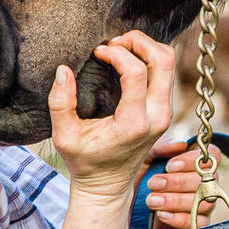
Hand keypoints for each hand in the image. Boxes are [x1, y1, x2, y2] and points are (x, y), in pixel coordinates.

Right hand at [48, 30, 174, 200]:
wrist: (107, 186)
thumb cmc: (84, 162)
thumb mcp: (64, 137)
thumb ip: (60, 103)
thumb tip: (63, 70)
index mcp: (133, 123)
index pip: (137, 72)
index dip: (117, 53)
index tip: (98, 52)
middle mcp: (157, 116)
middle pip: (164, 60)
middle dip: (139, 41)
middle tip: (114, 41)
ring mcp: (165, 113)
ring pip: (169, 62)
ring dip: (145, 47)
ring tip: (119, 48)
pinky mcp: (165, 109)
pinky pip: (166, 73)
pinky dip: (149, 57)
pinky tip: (127, 59)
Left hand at [141, 138, 220, 228]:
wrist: (122, 211)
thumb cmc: (135, 179)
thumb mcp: (144, 158)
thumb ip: (161, 146)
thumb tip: (181, 144)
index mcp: (193, 163)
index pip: (212, 155)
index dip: (193, 160)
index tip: (169, 165)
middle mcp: (202, 183)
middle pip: (208, 179)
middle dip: (178, 182)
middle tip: (153, 183)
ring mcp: (200, 206)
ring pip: (204, 201)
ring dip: (175, 200)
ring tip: (151, 200)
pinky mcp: (194, 228)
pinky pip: (199, 224)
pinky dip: (179, 218)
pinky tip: (161, 215)